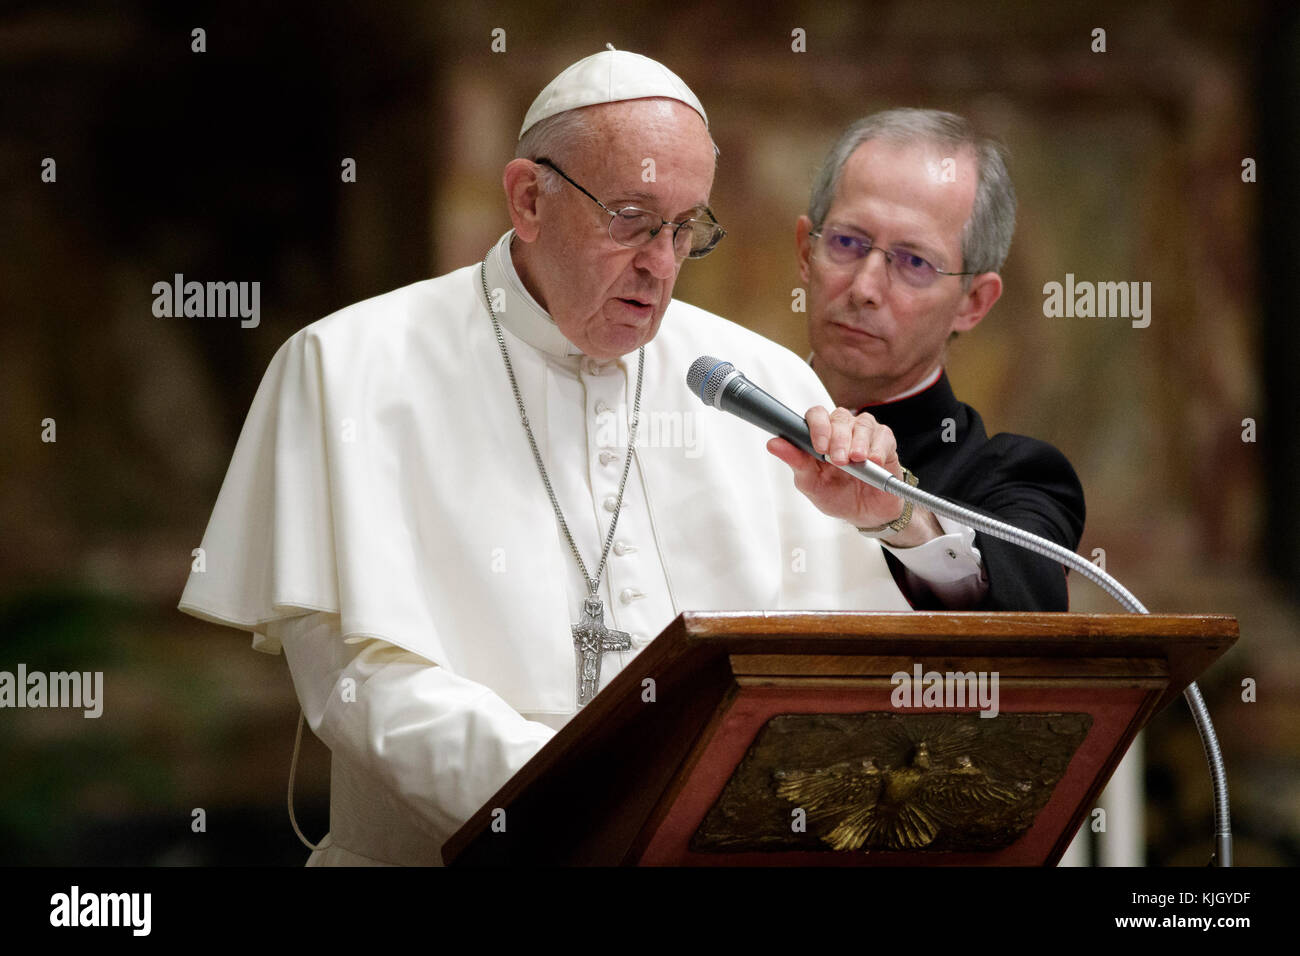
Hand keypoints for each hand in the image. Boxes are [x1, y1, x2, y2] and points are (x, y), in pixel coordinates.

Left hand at [766, 406, 925, 535]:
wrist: (867, 513)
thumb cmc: (837, 496)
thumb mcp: (812, 484)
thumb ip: (796, 462)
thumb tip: (772, 444)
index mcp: (820, 436)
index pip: (815, 415)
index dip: (817, 426)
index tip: (819, 447)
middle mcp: (841, 429)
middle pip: (839, 417)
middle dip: (838, 439)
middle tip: (839, 461)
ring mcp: (863, 433)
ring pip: (861, 423)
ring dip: (858, 442)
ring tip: (857, 460)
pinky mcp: (884, 441)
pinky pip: (882, 435)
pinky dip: (877, 448)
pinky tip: (874, 461)